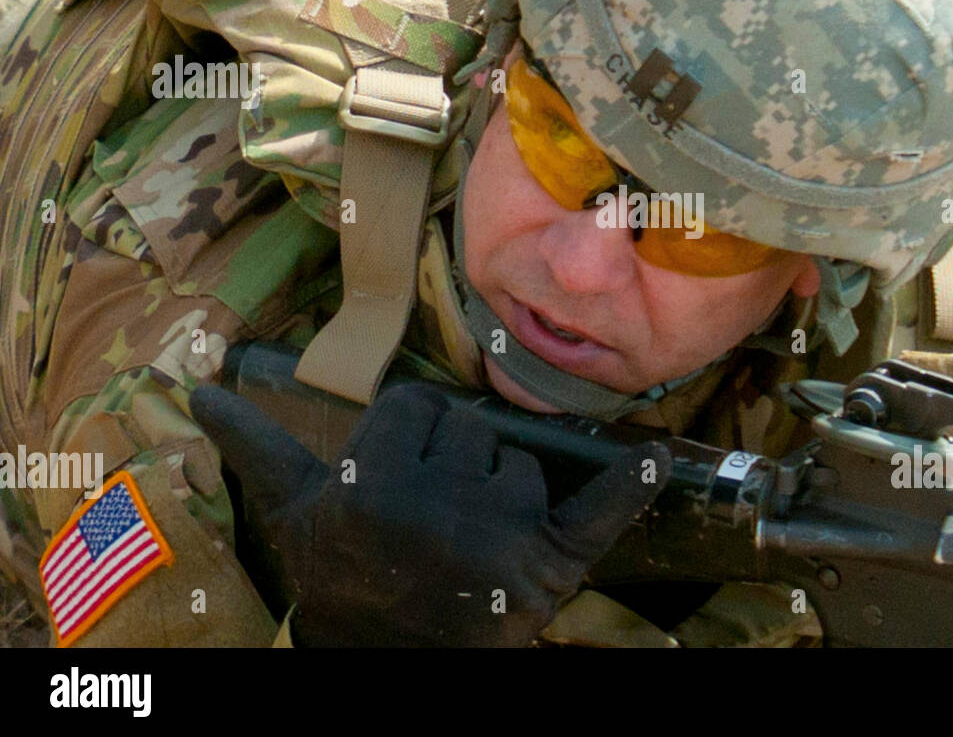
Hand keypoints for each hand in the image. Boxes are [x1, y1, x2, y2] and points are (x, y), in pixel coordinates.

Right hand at [190, 381, 669, 645]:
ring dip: (505, 490)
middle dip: (458, 461)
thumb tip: (199, 390)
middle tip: (433, 515)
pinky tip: (655, 460)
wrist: (385, 659)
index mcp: (368, 481)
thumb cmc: (339, 577)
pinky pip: (595, 515)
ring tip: (468, 540)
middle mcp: (431, 505)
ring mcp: (492, 536)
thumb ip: (257, 446)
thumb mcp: (295, 513)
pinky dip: (630, 487)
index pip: (416, 408)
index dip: (412, 434)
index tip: (400, 471)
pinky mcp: (543, 570)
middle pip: (471, 430)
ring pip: (520, 465)